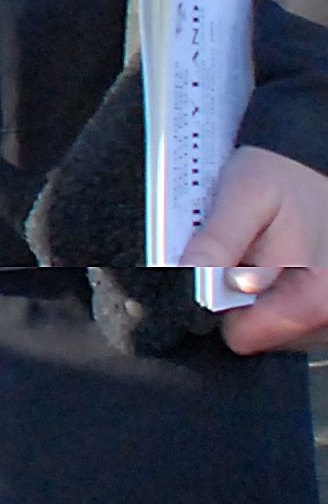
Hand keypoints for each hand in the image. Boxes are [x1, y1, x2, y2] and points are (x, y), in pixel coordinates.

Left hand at [183, 145, 327, 355]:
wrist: (312, 167)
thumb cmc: (283, 176)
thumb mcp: (245, 194)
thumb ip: (219, 241)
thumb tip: (189, 277)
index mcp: (312, 299)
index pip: (241, 336)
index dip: (216, 302)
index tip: (215, 267)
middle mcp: (327, 317)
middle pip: (254, 333)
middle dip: (235, 296)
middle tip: (241, 252)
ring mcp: (327, 316)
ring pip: (267, 327)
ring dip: (251, 294)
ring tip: (260, 252)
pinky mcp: (322, 309)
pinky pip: (282, 317)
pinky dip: (269, 292)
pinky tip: (272, 261)